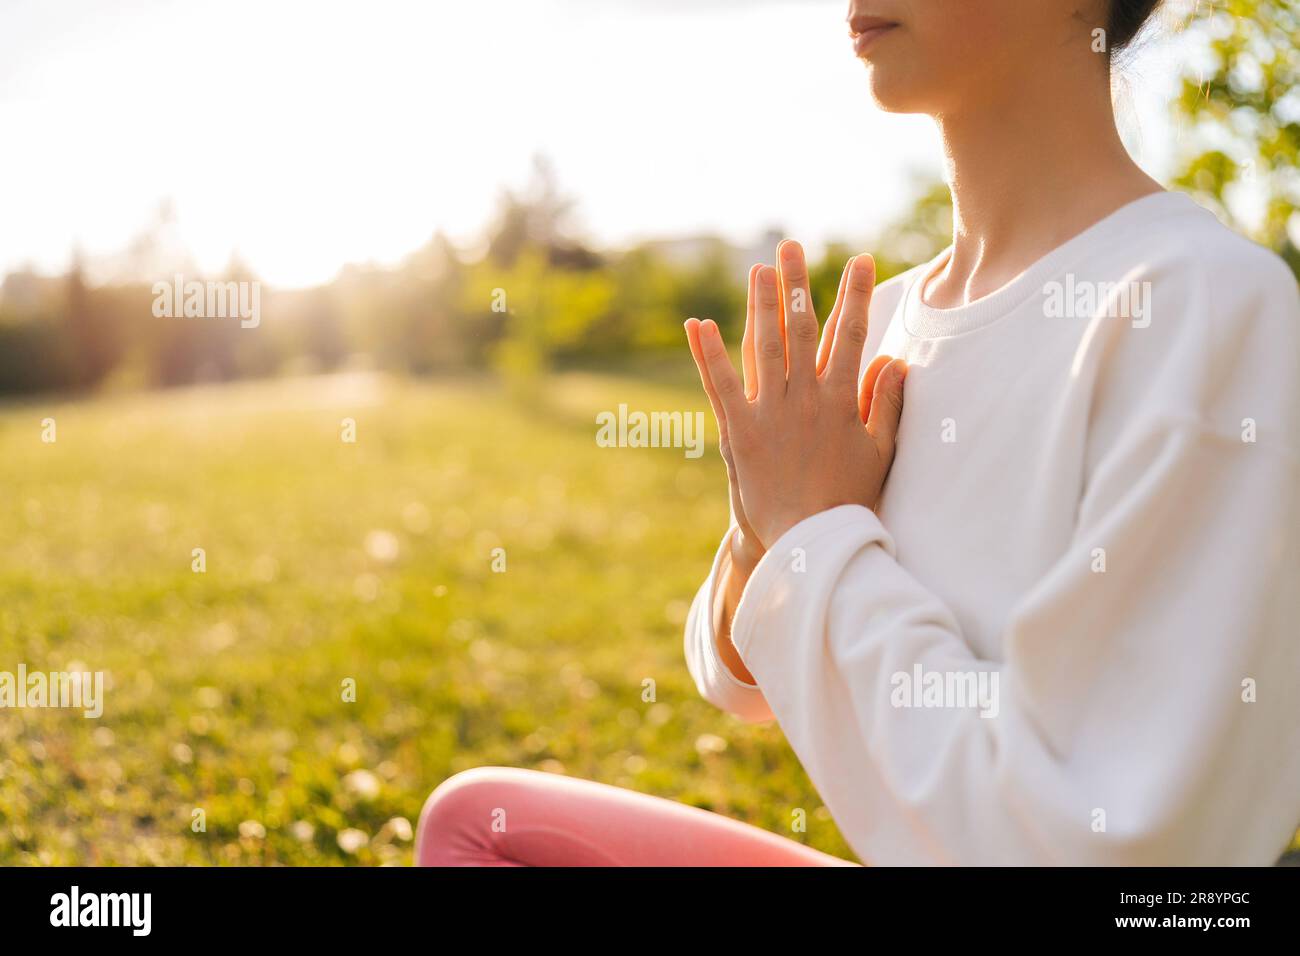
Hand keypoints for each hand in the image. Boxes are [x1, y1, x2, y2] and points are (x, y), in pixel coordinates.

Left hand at [685, 242, 905, 548]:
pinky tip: (697, 324)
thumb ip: (887, 405)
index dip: (856, 296)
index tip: (861, 261)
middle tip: (790, 246)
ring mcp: (770, 413)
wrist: (807, 544)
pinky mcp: (739, 432)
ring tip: (758, 268)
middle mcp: (805, 399)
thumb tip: (896, 360)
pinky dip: (708, 354)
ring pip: (765, 347)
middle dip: (797, 284)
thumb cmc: (848, 501)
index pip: (852, 336)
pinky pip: (721, 385)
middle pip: (802, 329)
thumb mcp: (880, 453)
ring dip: (760, 305)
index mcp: (842, 401)